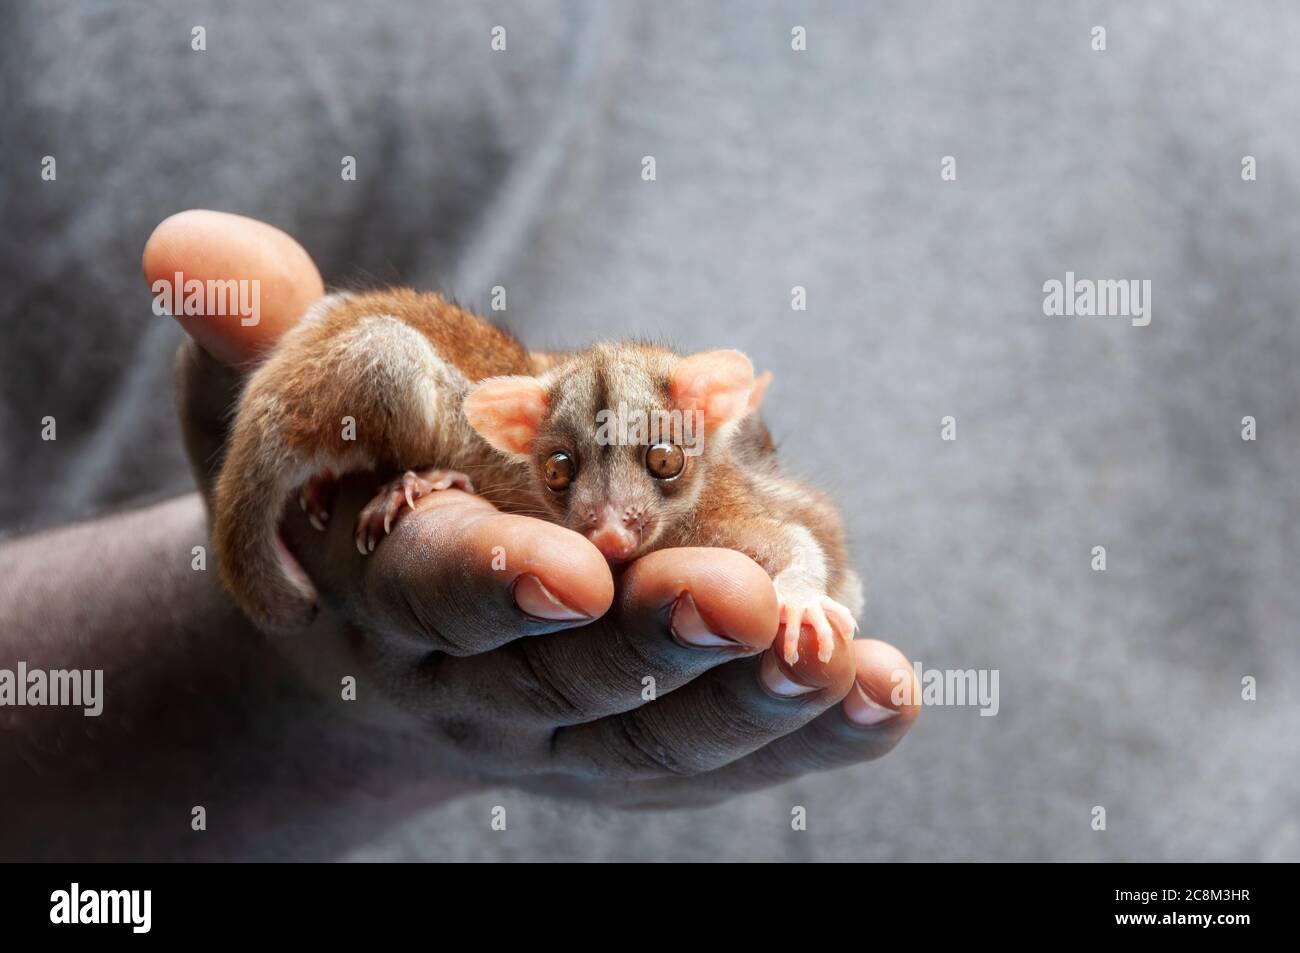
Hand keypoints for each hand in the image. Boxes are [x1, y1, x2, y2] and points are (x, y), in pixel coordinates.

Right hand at [151, 209, 919, 806]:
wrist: (393, 608)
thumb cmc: (345, 482)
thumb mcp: (282, 405)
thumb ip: (254, 332)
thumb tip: (196, 249)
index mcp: (381, 593)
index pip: (430, 591)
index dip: (495, 579)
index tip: (574, 561)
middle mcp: (475, 680)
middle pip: (563, 678)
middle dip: (652, 642)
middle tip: (746, 603)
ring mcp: (566, 723)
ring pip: (660, 737)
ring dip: (758, 701)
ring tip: (854, 663)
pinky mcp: (641, 740)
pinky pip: (728, 750)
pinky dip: (810, 730)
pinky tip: (888, 690)